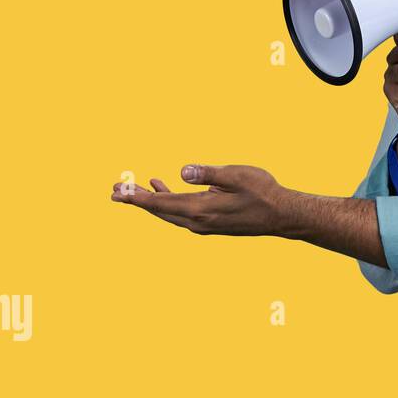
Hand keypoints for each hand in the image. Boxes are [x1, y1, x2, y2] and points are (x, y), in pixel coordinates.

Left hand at [110, 164, 290, 236]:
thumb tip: (182, 171)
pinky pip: (181, 215)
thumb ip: (208, 173)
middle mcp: (198, 222)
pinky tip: (166, 189)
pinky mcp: (211, 225)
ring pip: (169, 214)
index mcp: (200, 209)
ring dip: (152, 201)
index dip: (136, 198)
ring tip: (136, 188)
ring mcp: (204, 226)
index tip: (117, 192)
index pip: (160, 204)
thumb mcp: (236, 175)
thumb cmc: (262, 192)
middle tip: (115, 190)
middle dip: (137, 200)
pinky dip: (168, 203)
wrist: (282, 216)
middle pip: (159, 211)